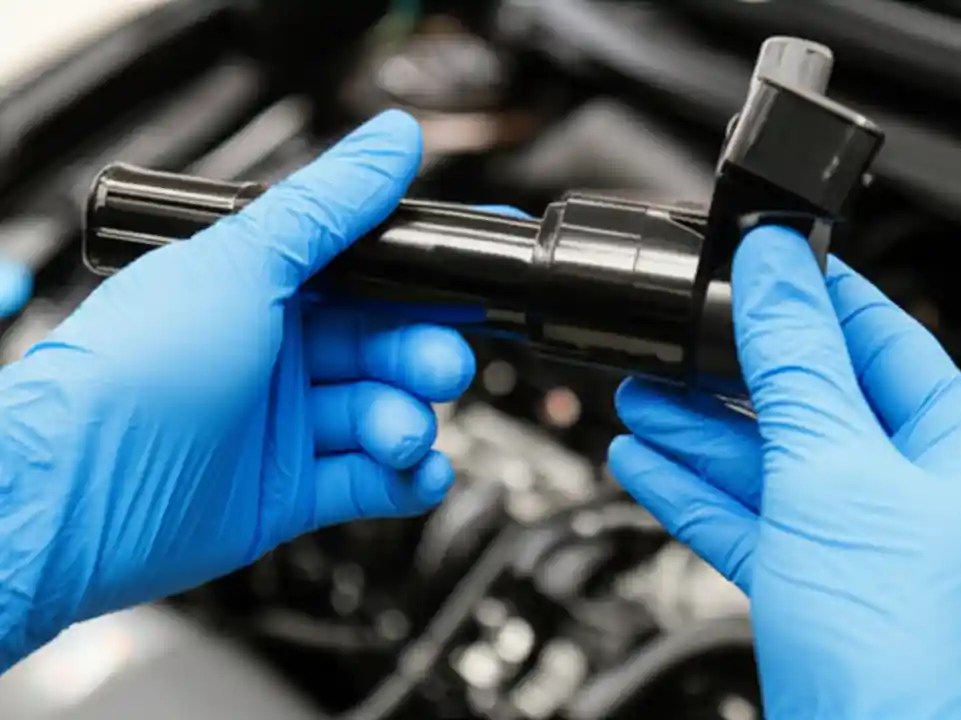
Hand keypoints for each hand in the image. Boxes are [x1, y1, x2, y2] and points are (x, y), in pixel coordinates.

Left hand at [0, 111, 473, 667]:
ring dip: (410, 421)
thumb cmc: (131, 374)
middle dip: (424, 353)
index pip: (367, 269)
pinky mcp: (289, 492)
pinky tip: (420, 472)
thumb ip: (328, 208)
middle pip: (387, 344)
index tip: (480, 271)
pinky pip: (371, 482)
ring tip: (400, 432)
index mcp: (263, 286)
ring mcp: (282, 423)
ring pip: (384, 413)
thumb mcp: (241, 266)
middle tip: (438, 365)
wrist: (75, 501)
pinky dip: (407, 479)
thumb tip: (389, 144)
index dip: (427, 272)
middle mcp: (274, 349)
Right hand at [610, 227, 960, 716]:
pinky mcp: (811, 594)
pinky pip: (747, 523)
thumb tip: (774, 266)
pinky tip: (645, 464)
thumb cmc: (897, 648)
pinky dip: (694, 492)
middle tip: (676, 333)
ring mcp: (860, 549)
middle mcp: (914, 498)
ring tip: (640, 393)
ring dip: (700, 429)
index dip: (819, 295)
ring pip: (771, 464)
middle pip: (816, 402)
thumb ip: (798, 364)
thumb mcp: (834, 471)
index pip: (886, 340)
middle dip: (735, 370)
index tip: (759, 259)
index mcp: (956, 453)